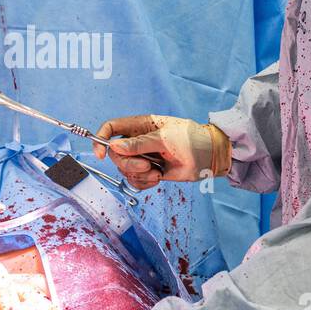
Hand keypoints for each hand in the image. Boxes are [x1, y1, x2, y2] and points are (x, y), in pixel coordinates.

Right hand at [94, 115, 229, 189]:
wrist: (209, 157)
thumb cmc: (191, 139)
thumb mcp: (165, 139)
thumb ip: (139, 144)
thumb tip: (114, 146)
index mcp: (139, 126)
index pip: (111, 128)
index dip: (101, 138)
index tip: (100, 154)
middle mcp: (137, 141)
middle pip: (115, 154)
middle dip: (129, 163)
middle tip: (147, 166)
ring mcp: (142, 157)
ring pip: (124, 170)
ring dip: (139, 175)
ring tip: (157, 172)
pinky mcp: (149, 172)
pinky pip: (135, 181)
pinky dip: (144, 183)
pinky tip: (158, 178)